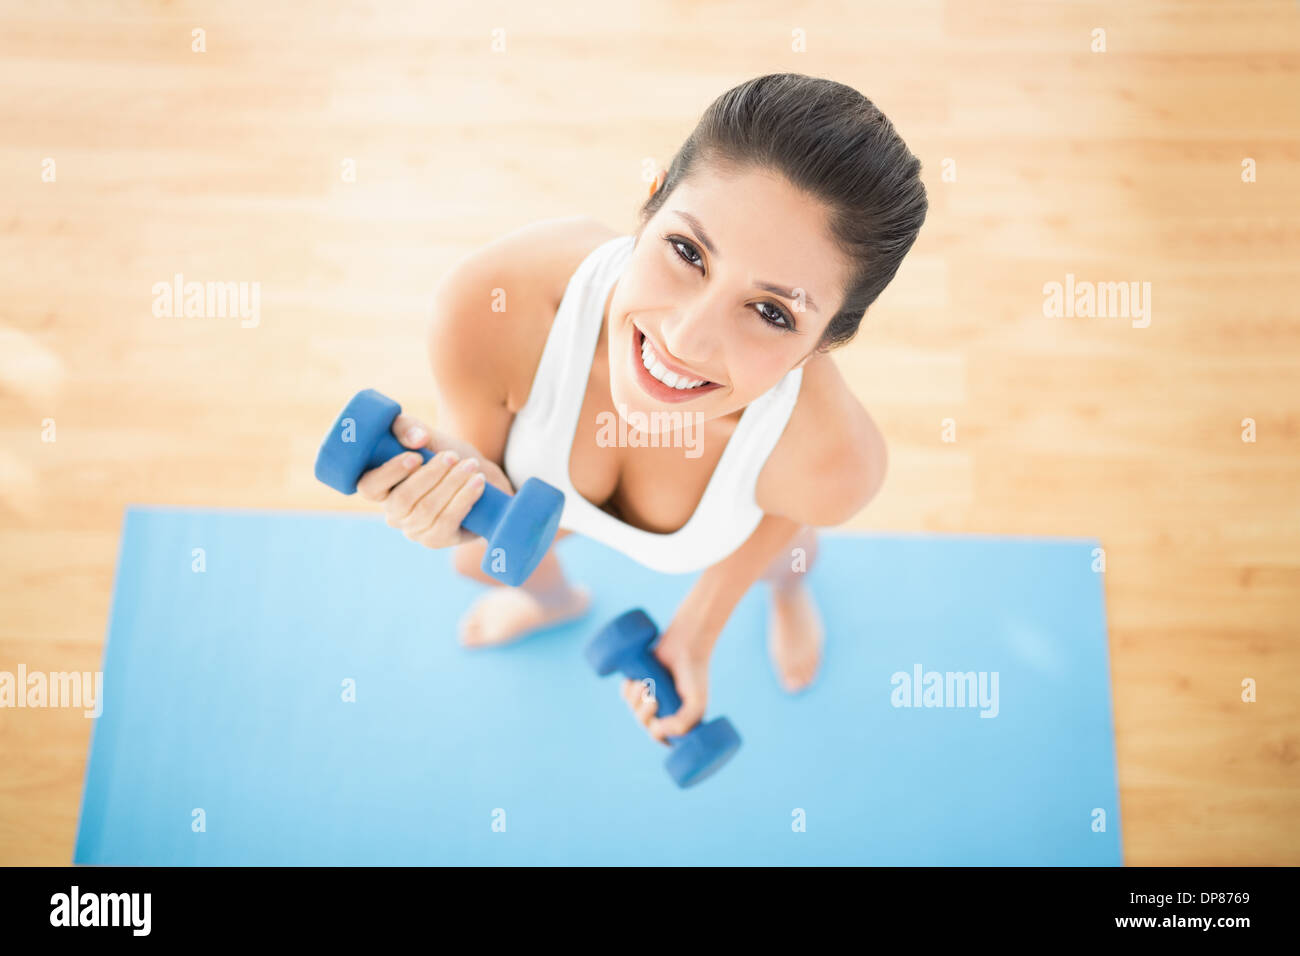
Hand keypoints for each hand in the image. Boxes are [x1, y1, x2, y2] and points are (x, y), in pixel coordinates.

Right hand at [355, 412, 505, 549]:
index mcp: (381, 487)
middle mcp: (393, 512)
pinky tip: (477, 482)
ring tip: (471, 465)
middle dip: (430, 475)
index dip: (389, 473)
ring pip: (427, 510)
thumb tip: (417, 439)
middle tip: (453, 456)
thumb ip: (410, 428)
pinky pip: (446, 522)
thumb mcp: (426, 436)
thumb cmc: (443, 455)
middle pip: (402, 500)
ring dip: (452, 484)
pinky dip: (464, 499)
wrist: (477, 477)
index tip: (416, 456)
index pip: (368, 487)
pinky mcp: (436, 539)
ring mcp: (413, 529)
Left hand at [620, 624, 711, 744]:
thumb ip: (682, 724)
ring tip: (644, 684)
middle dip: (644, 713)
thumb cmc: (694, 674)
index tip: (658, 721)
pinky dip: (627, 690)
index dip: (655, 733)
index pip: (660, 738)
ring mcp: (651, 695)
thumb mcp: (696, 703)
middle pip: (644, 723)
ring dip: (635, 699)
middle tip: (653, 699)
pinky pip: (625, 694)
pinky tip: (636, 680)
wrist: (686, 644)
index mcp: (679, 718)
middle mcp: (665, 709)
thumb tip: (656, 731)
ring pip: (633, 709)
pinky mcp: (640, 681)